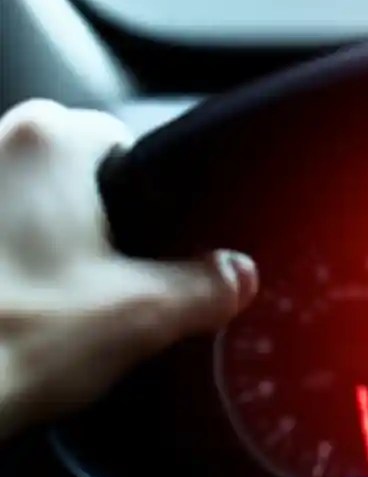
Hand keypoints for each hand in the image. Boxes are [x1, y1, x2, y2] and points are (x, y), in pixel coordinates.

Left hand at [0, 100, 255, 440]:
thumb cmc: (7, 337)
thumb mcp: (139, 315)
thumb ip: (204, 288)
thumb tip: (235, 277)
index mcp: (47, 143)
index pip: (120, 139)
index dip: (149, 194)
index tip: (158, 240)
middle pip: (69, 176)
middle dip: (96, 224)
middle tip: (112, 283)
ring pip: (27, 210)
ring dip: (47, 248)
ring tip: (63, 307)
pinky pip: (3, 242)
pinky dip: (15, 270)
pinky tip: (24, 318)